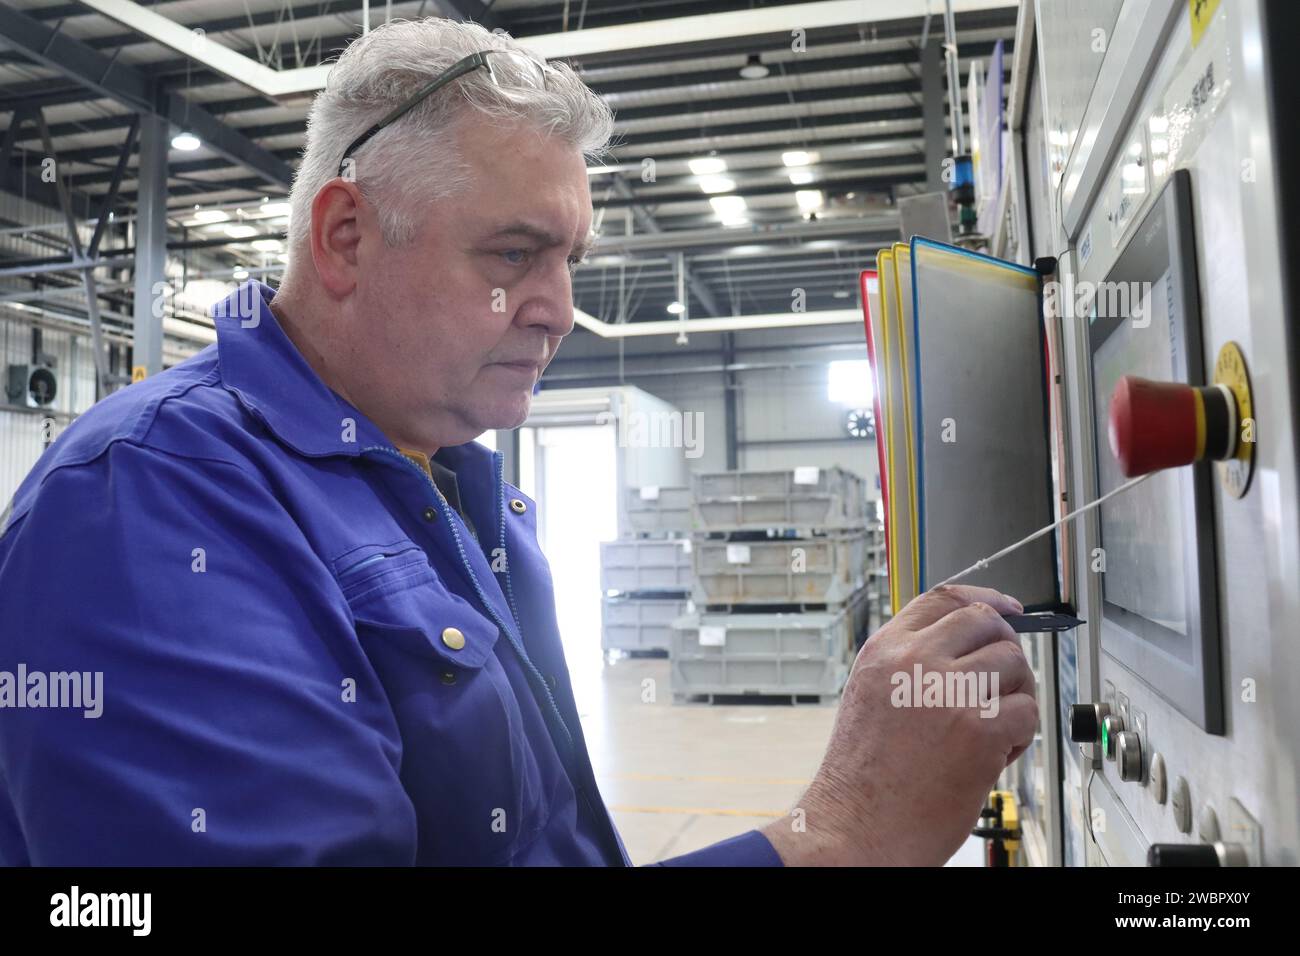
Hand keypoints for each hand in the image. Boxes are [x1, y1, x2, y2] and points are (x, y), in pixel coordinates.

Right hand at [762, 585, 1036, 865]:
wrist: (855, 828)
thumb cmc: (862, 779)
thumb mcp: (871, 696)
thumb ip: (909, 664)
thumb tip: (966, 647)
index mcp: (885, 651)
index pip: (944, 598)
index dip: (986, 598)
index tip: (1009, 609)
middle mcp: (914, 662)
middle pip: (987, 623)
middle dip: (1007, 650)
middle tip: (1006, 681)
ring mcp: (948, 693)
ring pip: (1015, 666)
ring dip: (1015, 696)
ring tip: (992, 729)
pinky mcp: (979, 730)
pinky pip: (1026, 711)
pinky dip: (1020, 735)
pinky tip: (993, 755)